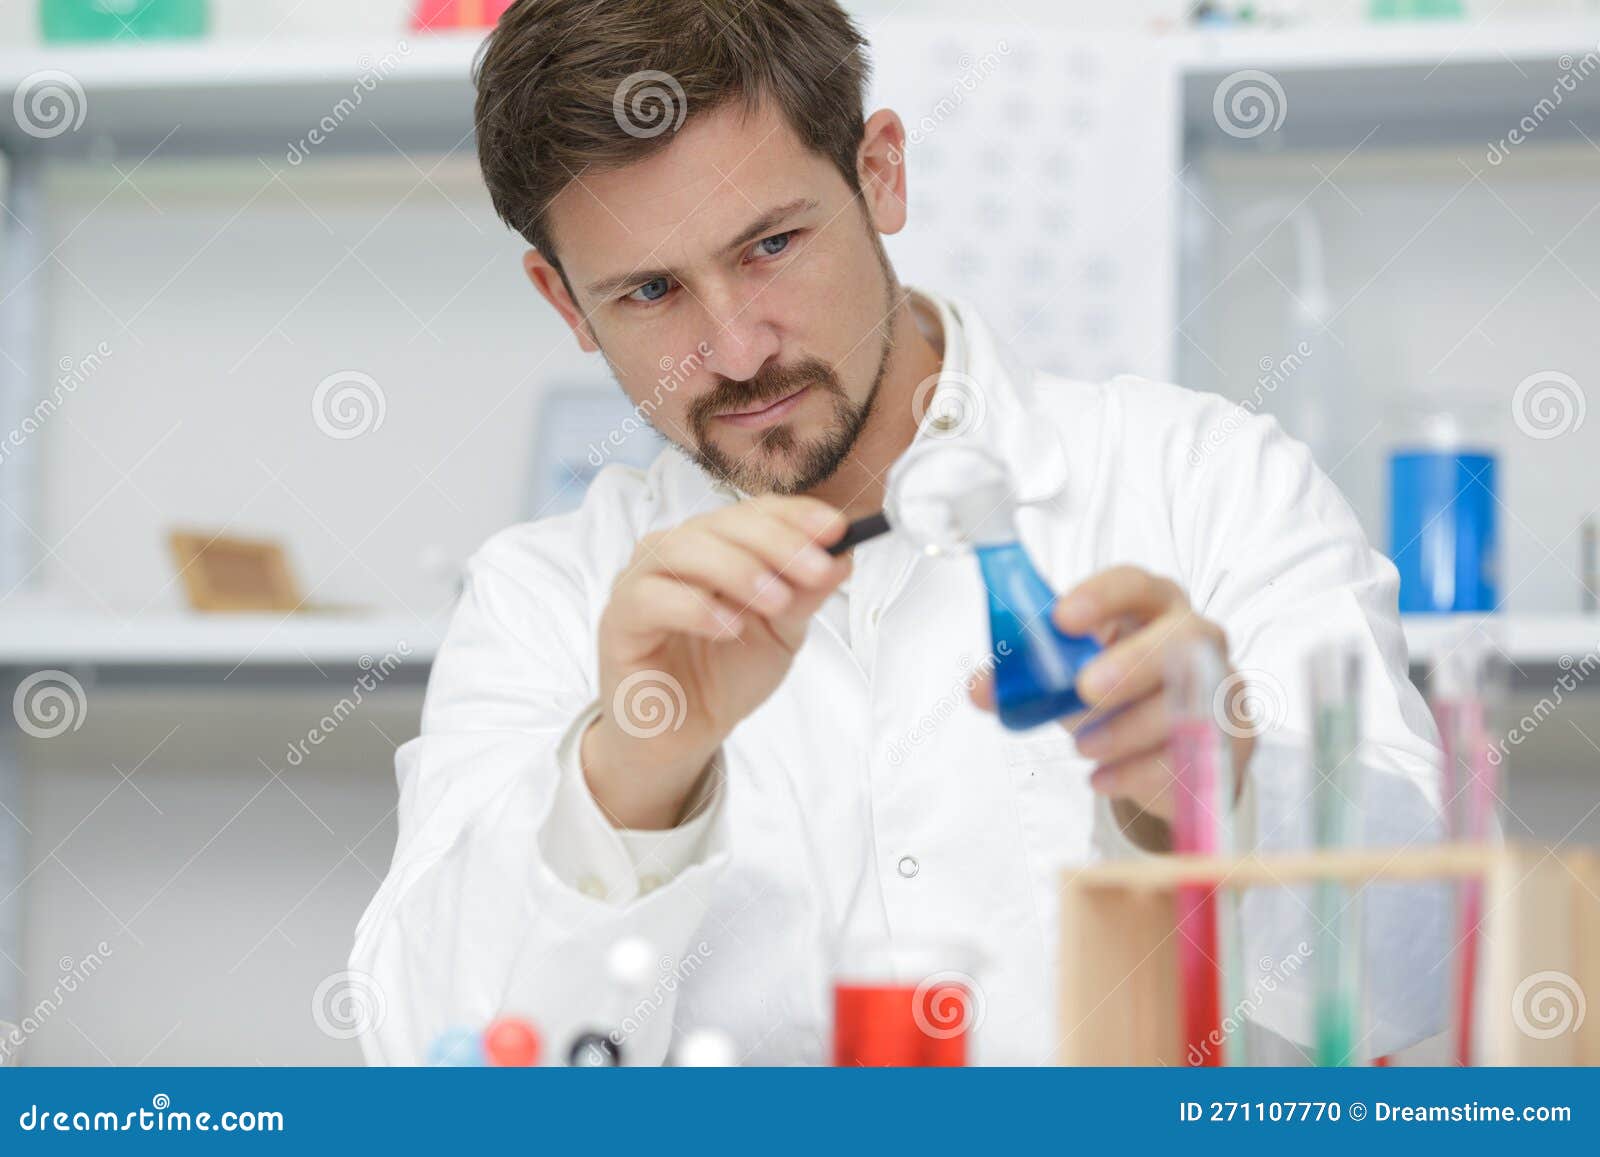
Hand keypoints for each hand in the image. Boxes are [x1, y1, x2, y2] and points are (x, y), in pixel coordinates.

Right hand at [583, 495, 850, 829]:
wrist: (682, 737)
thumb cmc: (725, 676)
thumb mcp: (781, 632)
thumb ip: (806, 593)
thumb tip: (844, 555)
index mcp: (714, 546)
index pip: (752, 513)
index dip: (794, 515)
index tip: (838, 529)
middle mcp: (674, 553)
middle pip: (720, 524)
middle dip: (776, 542)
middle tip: (816, 569)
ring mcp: (640, 583)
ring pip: (681, 549)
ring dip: (737, 569)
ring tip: (777, 601)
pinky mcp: (618, 623)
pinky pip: (649, 598)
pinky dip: (694, 607)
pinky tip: (730, 627)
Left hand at [971, 565, 1252, 843]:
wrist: (1161, 756)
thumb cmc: (1114, 697)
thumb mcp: (1064, 683)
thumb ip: (1021, 680)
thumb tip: (982, 687)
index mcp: (1150, 608)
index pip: (1135, 584)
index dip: (1103, 595)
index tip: (1062, 618)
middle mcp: (1195, 638)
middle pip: (1180, 636)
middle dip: (1132, 662)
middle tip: (1085, 689)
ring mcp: (1222, 686)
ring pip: (1191, 699)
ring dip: (1130, 727)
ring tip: (1085, 749)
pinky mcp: (1234, 738)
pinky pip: (1198, 754)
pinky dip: (1144, 771)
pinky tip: (1106, 779)